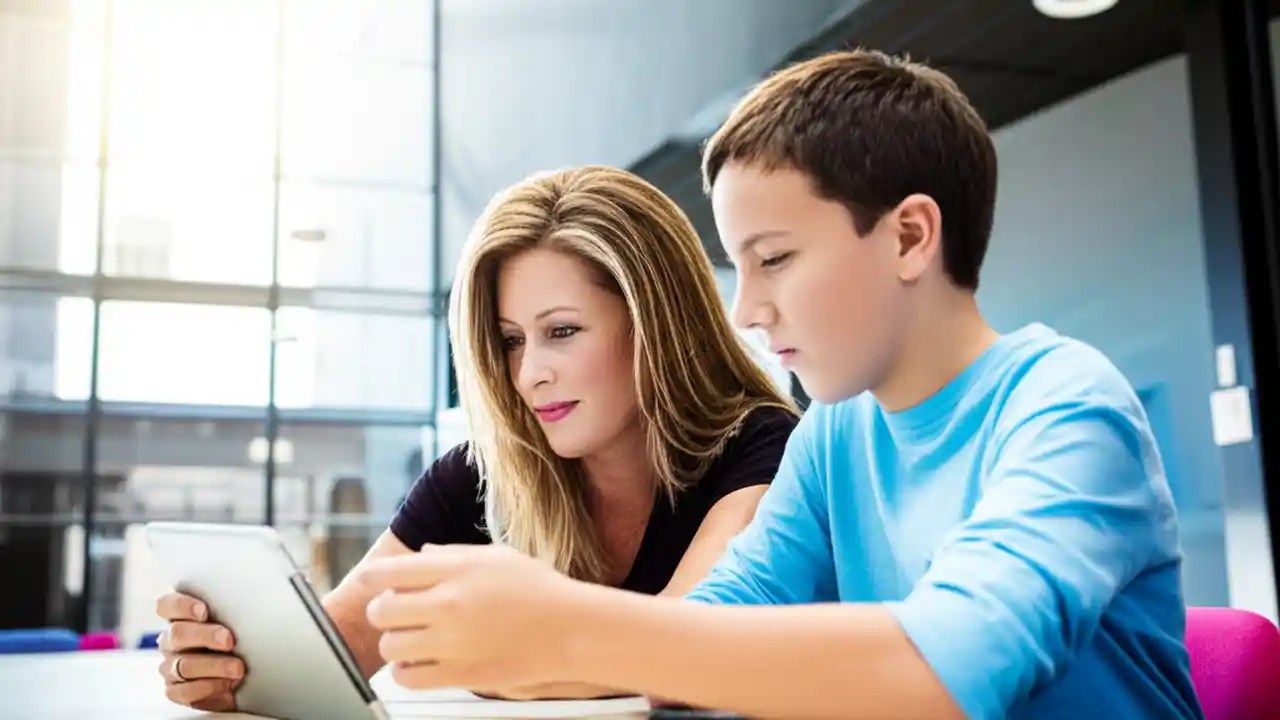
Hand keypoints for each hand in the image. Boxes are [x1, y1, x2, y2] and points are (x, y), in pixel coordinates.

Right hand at [155, 591, 245, 710]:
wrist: (247, 671)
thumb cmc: (241, 636)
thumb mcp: (239, 617)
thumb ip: (236, 605)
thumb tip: (260, 590)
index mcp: (181, 617)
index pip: (167, 605)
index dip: (181, 606)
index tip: (205, 611)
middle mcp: (172, 641)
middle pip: (177, 634)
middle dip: (206, 636)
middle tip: (230, 641)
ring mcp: (172, 666)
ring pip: (182, 665)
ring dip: (213, 666)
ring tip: (238, 669)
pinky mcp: (177, 691)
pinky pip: (184, 692)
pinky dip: (208, 688)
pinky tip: (227, 686)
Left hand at [360, 544, 585, 692]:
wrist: (572, 628)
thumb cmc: (539, 589)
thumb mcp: (496, 555)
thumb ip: (452, 554)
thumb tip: (419, 555)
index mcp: (455, 568)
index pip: (385, 573)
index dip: (371, 581)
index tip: (373, 587)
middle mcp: (449, 603)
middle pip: (381, 611)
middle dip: (384, 613)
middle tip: (398, 615)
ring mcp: (453, 641)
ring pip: (390, 646)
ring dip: (396, 644)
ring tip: (413, 641)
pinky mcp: (461, 673)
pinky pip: (408, 678)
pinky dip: (407, 672)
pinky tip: (422, 663)